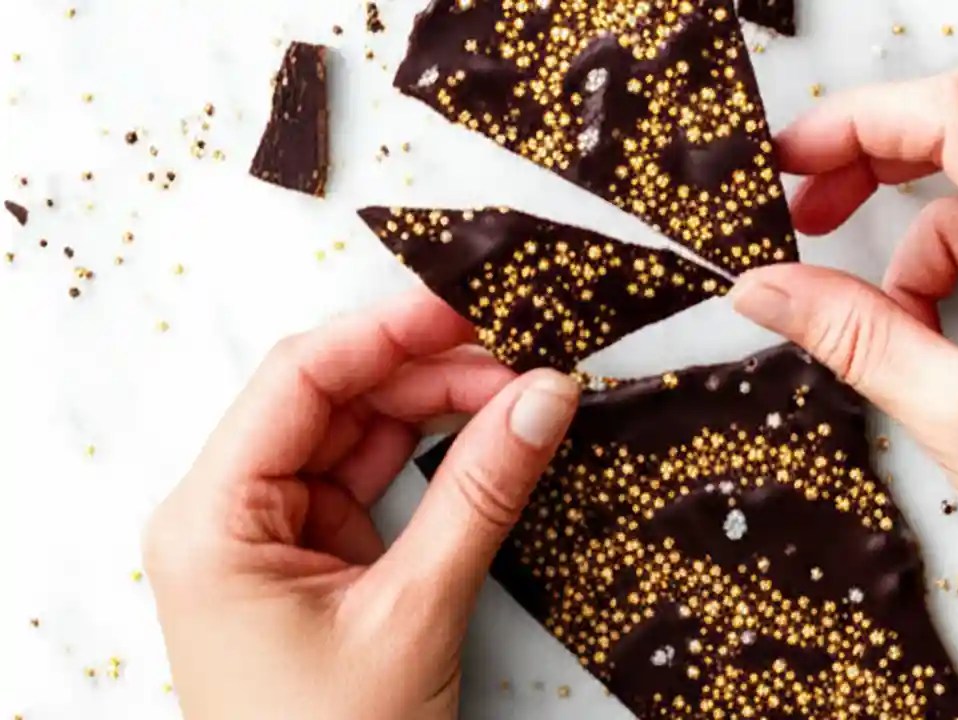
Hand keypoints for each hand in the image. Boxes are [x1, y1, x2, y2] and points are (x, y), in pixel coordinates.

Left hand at [143, 288, 579, 719]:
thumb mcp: (414, 613)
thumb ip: (480, 495)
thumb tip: (544, 397)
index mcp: (214, 517)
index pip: (299, 379)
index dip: (386, 332)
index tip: (469, 307)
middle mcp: (232, 512)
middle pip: (332, 397)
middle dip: (426, 371)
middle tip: (519, 358)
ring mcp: (275, 533)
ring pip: (357, 433)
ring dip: (435, 407)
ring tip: (517, 391)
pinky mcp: (317, 557)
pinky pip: (376, 478)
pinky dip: (433, 455)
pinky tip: (486, 435)